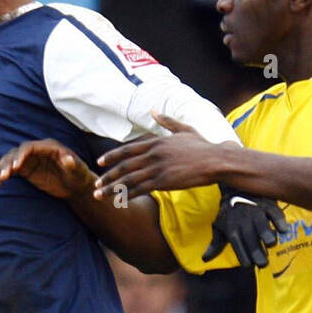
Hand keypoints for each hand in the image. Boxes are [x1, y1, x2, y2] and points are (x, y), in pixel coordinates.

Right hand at [0, 140, 94, 198]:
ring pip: (10, 161)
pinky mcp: (26, 170)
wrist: (77, 186)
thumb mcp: (79, 170)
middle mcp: (36, 151)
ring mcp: (30, 160)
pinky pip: (11, 171)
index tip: (16, 167)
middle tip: (2, 176)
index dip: (21, 155)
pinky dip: (2, 177)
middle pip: (17, 153)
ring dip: (1, 169)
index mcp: (48, 147)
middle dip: (8, 163)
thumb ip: (73, 164)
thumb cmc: (80, 175)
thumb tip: (67, 158)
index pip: (30, 147)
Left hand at [94, 113, 224, 198]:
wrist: (215, 160)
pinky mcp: (164, 182)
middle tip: (96, 184)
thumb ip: (167, 121)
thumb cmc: (203, 146)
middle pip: (124, 166)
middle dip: (108, 176)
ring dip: (113, 188)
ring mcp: (158, 169)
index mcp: (156, 143)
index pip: (128, 150)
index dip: (113, 156)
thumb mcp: (184, 129)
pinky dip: (128, 195)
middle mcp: (153, 155)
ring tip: (100, 195)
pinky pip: (141, 189)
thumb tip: (154, 111)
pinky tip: (119, 201)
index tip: (100, 162)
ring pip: (129, 180)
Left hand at [203, 188, 289, 268]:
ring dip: (266, 233)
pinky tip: (283, 230)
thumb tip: (204, 259)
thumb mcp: (220, 227)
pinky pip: (274, 212)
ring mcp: (256, 212)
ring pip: (261, 223)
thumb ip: (215, 244)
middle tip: (263, 264)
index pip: (236, 244)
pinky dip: (278, 220)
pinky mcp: (268, 204)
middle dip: (256, 250)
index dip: (242, 255)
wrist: (237, 187)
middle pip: (249, 237)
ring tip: (271, 244)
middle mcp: (243, 221)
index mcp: (232, 228)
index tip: (248, 265)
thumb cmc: (230, 213)